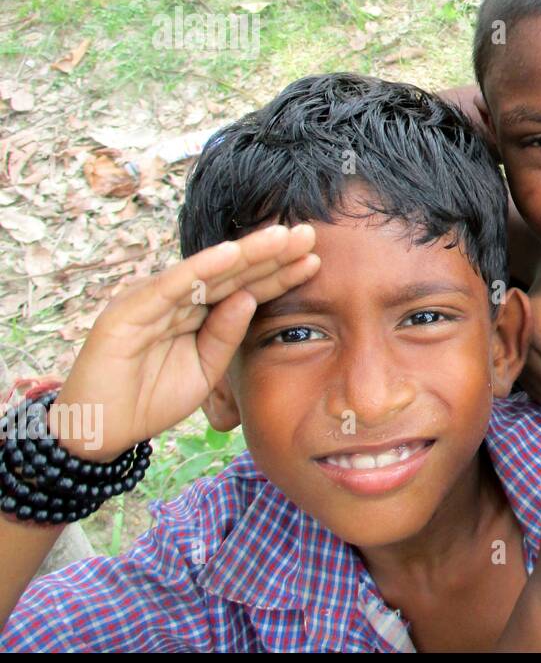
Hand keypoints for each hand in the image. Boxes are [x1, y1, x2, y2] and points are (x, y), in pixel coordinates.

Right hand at [55, 224, 319, 459]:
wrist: (103, 429)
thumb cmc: (153, 398)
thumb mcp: (205, 370)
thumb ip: (226, 336)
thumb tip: (249, 298)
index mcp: (196, 312)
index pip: (244, 287)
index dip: (278, 274)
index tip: (315, 259)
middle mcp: (176, 298)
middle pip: (232, 272)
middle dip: (271, 253)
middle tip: (308, 233)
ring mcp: (153, 299)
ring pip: (208, 271)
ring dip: (246, 252)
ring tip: (280, 236)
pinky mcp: (129, 310)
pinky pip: (172, 285)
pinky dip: (202, 268)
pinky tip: (233, 253)